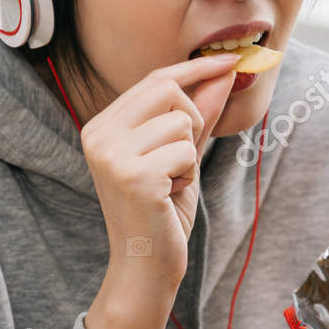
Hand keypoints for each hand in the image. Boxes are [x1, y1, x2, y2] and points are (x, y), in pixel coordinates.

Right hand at [81, 54, 237, 328]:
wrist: (144, 268)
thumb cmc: (160, 213)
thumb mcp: (180, 156)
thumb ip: (197, 115)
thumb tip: (222, 73)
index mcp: (102, 126)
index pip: (154, 80)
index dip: (195, 69)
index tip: (230, 60)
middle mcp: (98, 135)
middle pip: (168, 89)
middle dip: (192, 118)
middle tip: (182, 158)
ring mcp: (112, 155)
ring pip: (181, 120)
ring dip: (189, 154)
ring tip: (171, 182)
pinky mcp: (134, 175)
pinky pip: (186, 150)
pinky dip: (188, 174)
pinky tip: (169, 195)